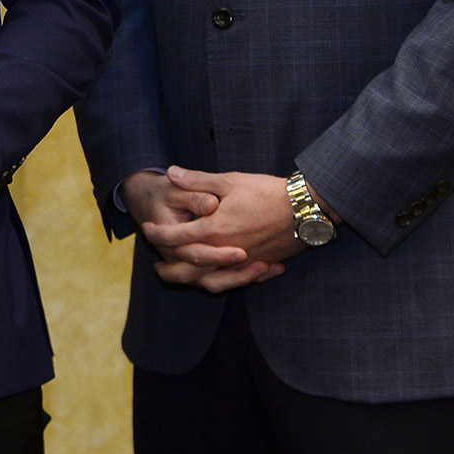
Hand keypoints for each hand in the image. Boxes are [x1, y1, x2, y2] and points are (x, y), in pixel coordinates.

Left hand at [140, 166, 299, 292]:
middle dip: (170, 268)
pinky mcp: (259, 265)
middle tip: (157, 265)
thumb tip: (171, 172)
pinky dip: (219, 280)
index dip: (159, 233)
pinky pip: (234, 279)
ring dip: (192, 279)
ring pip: (212, 279)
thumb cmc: (268, 192)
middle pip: (190, 268)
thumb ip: (197, 180)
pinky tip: (212, 276)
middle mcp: (227, 250)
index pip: (178, 237)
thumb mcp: (230, 181)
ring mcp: (244, 261)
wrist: (306, 208)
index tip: (146, 229)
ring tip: (180, 276)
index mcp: (215, 229)